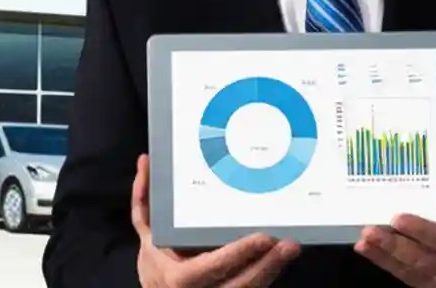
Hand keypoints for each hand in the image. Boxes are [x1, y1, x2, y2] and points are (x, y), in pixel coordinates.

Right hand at [130, 154, 300, 286]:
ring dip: (272, 270)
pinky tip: (282, 256)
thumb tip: (145, 160)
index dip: (238, 254)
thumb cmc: (154, 253)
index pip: (209, 268)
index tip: (264, 237)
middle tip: (290, 244)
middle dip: (267, 266)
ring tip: (291, 247)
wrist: (157, 286)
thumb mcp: (146, 227)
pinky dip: (267, 273)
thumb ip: (144, 197)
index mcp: (177, 277)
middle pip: (238, 286)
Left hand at [354, 146, 435, 286]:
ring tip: (364, 240)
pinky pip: (404, 274)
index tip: (399, 218)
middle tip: (370, 230)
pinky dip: (384, 262)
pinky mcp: (428, 282)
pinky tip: (368, 249)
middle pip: (422, 259)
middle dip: (394, 246)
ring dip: (384, 255)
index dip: (424, 231)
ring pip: (409, 269)